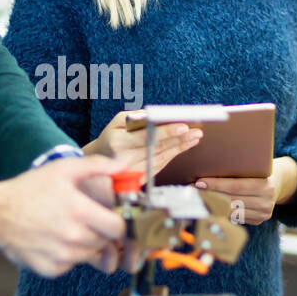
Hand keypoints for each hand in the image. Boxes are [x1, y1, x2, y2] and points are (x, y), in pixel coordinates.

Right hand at [0, 155, 126, 277]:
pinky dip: (68, 256)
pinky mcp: (51, 269)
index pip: (119, 228)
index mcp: (80, 212)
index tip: (111, 217)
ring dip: (86, 244)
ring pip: (90, 255)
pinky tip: (55, 240)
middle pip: (106, 242)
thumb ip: (98, 166)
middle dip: (101, 232)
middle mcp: (73, 237)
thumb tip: (125, 164)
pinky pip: (72, 266)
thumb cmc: (29, 190)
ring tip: (67, 227)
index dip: (119, 223)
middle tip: (84, 219)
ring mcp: (62, 257)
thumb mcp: (63, 169)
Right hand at [82, 110, 202, 174]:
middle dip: (179, 140)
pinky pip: (160, 166)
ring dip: (180, 148)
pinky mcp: (139, 178)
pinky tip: (184, 147)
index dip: (166, 132)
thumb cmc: (111, 136)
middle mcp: (126, 160)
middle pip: (158, 148)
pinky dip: (173, 155)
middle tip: (196, 132)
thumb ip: (135, 118)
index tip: (183, 127)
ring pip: (162, 158)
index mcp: (119, 143)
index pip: (147, 137)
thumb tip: (154, 117)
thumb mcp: (117, 122)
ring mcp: (133, 172)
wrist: (100, 159)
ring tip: (195, 137)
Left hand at [195, 157, 296, 226]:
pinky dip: (220, 211)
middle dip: (209, 195)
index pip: (236, 186)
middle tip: (190, 190)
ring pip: (231, 211)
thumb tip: (207, 166)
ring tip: (195, 198)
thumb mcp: (254, 166)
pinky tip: (207, 205)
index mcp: (266, 186)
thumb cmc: (260, 169)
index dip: (216, 184)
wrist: (279, 182)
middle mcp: (266, 202)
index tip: (198, 182)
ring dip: (211, 204)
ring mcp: (263, 215)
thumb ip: (238, 168)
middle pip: (231, 200)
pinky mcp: (258, 221)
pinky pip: (235, 217)